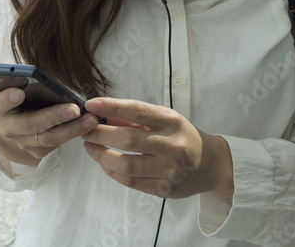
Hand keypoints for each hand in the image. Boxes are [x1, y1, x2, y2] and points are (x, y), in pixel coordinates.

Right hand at [0, 88, 100, 165]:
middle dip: (53, 117)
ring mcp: (22, 142)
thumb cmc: (17, 91)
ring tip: (90, 119)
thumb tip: (47, 80)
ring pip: (48, 138)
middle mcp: (7, 128)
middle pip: (30, 124)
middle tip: (74, 109)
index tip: (19, 92)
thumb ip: (25, 80)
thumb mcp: (15, 83)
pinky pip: (57, 144)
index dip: (8, 99)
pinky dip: (73, 134)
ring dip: (71, 129)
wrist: (14, 118)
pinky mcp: (36, 151)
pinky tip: (89, 126)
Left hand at [80, 97, 233, 199]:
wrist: (211, 164)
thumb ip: (135, 119)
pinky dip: (112, 172)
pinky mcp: (165, 190)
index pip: (138, 111)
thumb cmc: (182, 136)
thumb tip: (103, 115)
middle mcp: (173, 145)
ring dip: (102, 155)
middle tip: (83, 129)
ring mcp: (170, 170)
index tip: (91, 104)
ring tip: (89, 146)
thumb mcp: (165, 120)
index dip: (112, 107)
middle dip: (100, 133)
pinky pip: (132, 182)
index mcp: (172, 122)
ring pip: (127, 164)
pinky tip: (103, 163)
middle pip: (129, 139)